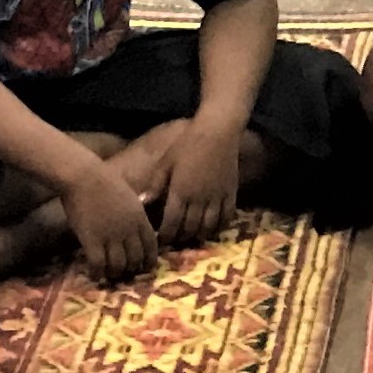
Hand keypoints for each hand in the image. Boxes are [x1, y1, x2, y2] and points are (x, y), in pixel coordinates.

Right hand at [64, 160, 159, 280]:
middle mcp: (129, 230)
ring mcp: (111, 236)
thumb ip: (134, 213)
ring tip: (109, 274)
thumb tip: (136, 226)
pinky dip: (97, 273)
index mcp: (140, 218)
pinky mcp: (92, 240)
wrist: (83, 176)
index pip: (151, 246)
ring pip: (119, 265)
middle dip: (131, 270)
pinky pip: (98, 264)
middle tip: (123, 273)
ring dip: (114, 273)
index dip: (149, 260)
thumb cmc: (103, 180)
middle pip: (136, 259)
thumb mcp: (128, 196)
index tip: (145, 268)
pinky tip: (95, 275)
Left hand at [158, 115, 248, 248]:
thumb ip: (155, 185)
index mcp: (180, 192)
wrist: (217, 132)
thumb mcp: (165, 163)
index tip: (160, 240)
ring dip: (198, 235)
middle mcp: (199, 199)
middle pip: (189, 228)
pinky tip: (212, 228)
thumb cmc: (187, 144)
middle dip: (180, 238)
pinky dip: (219, 227)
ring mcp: (216, 197)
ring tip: (191, 236)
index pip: (171, 223)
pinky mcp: (231, 193)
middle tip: (174, 240)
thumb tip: (141, 203)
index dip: (165, 236)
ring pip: (208, 227)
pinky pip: (226, 217)